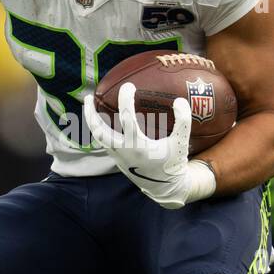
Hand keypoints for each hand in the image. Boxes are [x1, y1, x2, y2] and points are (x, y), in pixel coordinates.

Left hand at [83, 82, 214, 208]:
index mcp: (138, 146)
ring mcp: (118, 157)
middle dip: (91, 114)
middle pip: (99, 131)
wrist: (165, 188)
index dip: (126, 100)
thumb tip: (178, 100)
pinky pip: (104, 141)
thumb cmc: (173, 163)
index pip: (127, 118)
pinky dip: (100, 128)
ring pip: (98, 137)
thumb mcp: (181, 143)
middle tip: (90, 96)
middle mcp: (124, 152)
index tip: (129, 86)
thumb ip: (183, 121)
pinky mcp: (117, 159)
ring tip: (90, 105)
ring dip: (92, 121)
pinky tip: (102, 118)